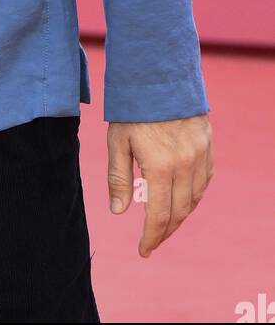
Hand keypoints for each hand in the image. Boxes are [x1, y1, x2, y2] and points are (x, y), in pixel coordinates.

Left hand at [107, 115, 212, 257]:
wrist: (158, 74)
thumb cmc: (132, 108)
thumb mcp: (117, 141)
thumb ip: (118, 179)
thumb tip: (118, 212)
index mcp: (160, 167)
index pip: (159, 215)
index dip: (151, 237)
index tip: (143, 250)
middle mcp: (185, 165)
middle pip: (179, 212)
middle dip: (165, 231)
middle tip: (152, 241)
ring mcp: (200, 154)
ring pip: (195, 198)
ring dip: (181, 215)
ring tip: (164, 222)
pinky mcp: (207, 144)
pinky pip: (205, 180)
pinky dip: (194, 194)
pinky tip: (182, 197)